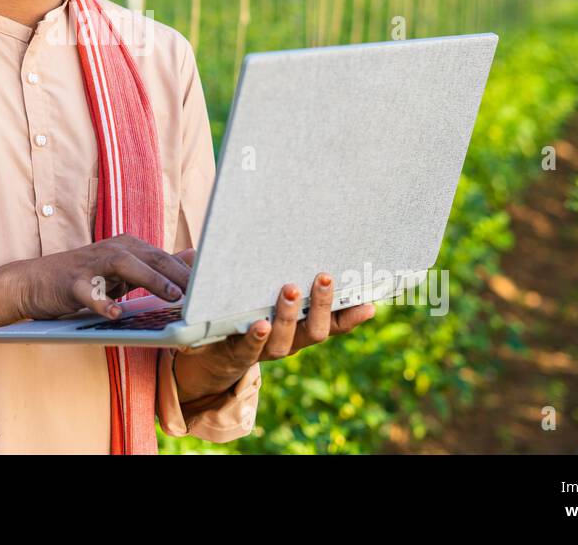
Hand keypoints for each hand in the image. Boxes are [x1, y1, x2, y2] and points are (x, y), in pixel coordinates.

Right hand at [11, 236, 192, 320]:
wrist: (32, 282)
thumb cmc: (83, 279)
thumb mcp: (122, 272)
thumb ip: (155, 266)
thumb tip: (193, 258)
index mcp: (126, 247)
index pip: (164, 256)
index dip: (189, 270)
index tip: (216, 283)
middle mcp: (111, 249)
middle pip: (150, 257)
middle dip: (179, 273)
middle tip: (205, 290)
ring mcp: (90, 264)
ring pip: (124, 265)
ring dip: (151, 279)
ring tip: (173, 295)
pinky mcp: (70, 282)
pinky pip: (89, 291)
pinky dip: (103, 302)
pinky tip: (116, 315)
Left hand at [172, 272, 376, 406]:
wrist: (207, 350)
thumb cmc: (241, 307)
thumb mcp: (262, 285)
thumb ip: (277, 266)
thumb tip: (300, 225)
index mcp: (301, 326)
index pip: (333, 323)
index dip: (352, 316)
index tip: (370, 303)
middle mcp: (289, 341)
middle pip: (314, 331)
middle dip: (322, 304)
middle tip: (325, 277)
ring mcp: (263, 350)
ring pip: (285, 341)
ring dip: (289, 315)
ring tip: (290, 290)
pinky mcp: (236, 353)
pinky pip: (248, 348)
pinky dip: (256, 337)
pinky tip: (260, 324)